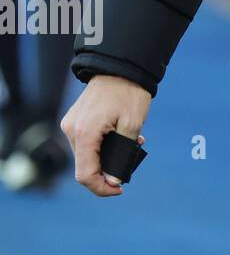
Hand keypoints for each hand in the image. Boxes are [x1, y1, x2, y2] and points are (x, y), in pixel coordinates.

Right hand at [61, 75, 151, 196]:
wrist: (121, 65)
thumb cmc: (130, 92)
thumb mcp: (133, 124)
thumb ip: (123, 153)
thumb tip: (115, 179)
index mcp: (84, 133)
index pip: (85, 174)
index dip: (101, 188)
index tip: (119, 189)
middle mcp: (71, 130)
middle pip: (86, 165)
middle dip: (108, 169)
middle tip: (132, 160)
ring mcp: (70, 124)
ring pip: (86, 153)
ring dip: (107, 155)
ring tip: (133, 143)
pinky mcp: (74, 119)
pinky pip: (86, 140)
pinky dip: (102, 144)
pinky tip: (121, 136)